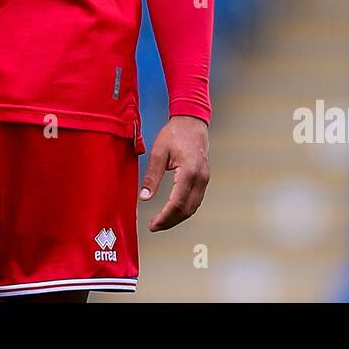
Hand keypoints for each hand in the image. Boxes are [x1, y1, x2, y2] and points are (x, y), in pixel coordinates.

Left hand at [139, 115, 209, 231]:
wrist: (192, 122)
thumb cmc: (174, 134)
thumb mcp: (158, 153)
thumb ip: (152, 177)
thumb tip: (144, 197)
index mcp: (188, 172)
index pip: (177, 203)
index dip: (165, 217)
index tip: (153, 225)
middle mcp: (200, 178)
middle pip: (187, 210)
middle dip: (170, 221)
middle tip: (154, 226)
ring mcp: (204, 179)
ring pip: (193, 207)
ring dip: (177, 217)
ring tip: (161, 222)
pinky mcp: (204, 178)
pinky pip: (196, 200)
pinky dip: (184, 209)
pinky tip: (173, 211)